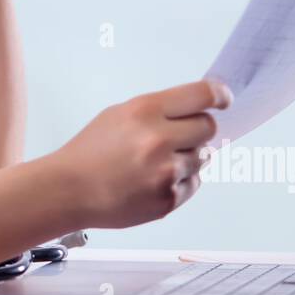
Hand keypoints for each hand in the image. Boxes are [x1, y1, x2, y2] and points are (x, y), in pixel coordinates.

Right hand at [50, 80, 231, 229]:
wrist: (69, 190)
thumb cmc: (92, 151)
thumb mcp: (120, 114)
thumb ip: (160, 111)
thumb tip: (199, 111)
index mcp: (145, 111)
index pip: (202, 95)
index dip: (220, 95)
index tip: (224, 99)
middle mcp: (159, 139)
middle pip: (208, 127)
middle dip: (197, 130)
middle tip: (178, 137)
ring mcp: (165, 172)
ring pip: (203, 157)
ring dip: (187, 157)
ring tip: (156, 163)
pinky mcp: (168, 199)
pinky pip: (193, 183)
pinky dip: (180, 181)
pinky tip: (152, 180)